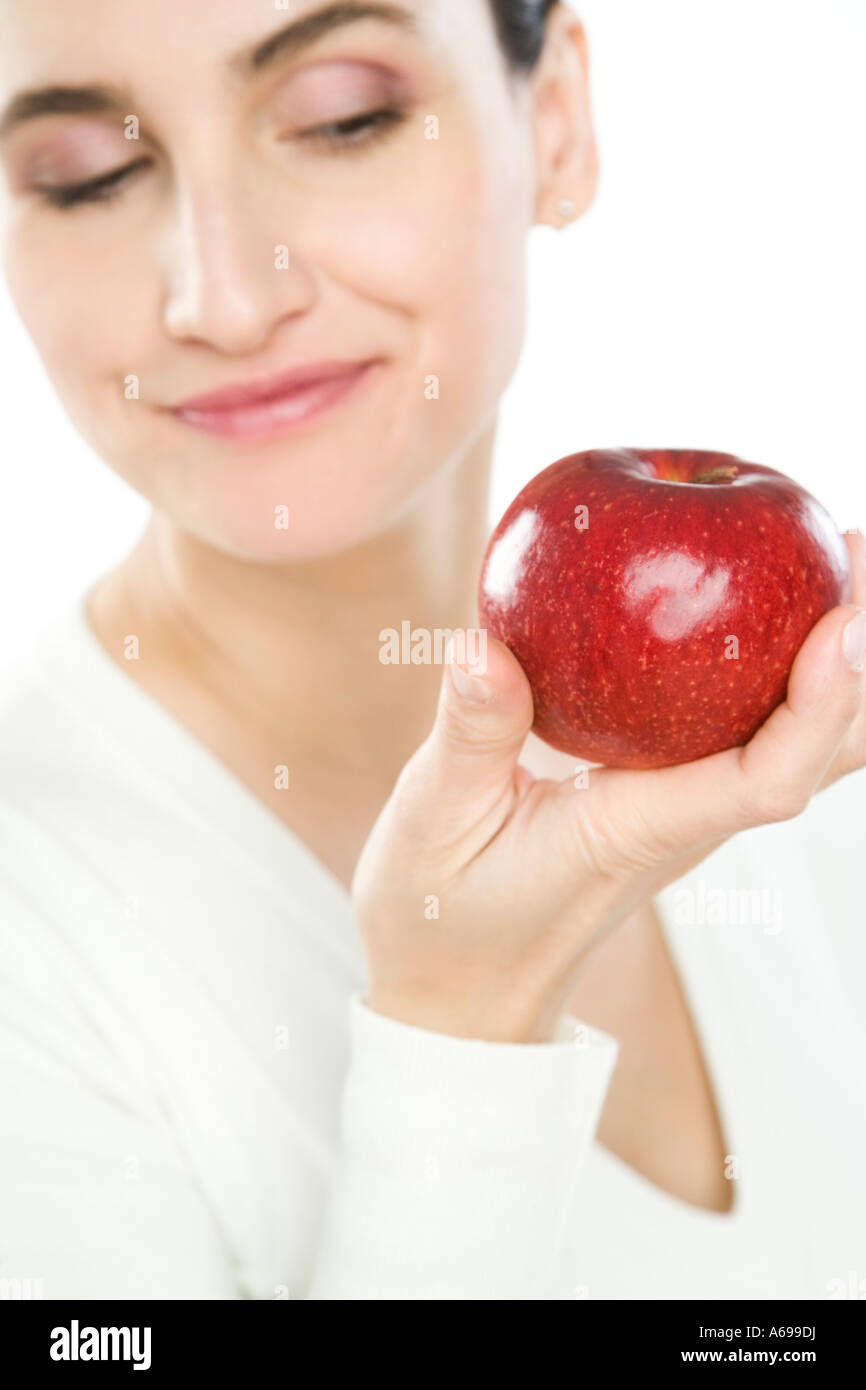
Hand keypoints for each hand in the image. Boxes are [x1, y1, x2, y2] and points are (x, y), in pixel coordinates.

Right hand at [352, 531, 865, 1043]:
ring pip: (802, 742)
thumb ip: (469, 737)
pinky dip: (784, 669)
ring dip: (839, 661)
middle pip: (821, 752)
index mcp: (640, 830)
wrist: (467, 991)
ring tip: (836, 558)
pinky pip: (754, 731)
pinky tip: (759, 603)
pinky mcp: (672, 794)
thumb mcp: (434, 826)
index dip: (818, 705)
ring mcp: (689, 808)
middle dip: (862, 657)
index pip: (764, 780)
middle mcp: (687, 819)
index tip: (844, 624)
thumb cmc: (445, 923)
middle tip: (851, 543)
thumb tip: (482, 642)